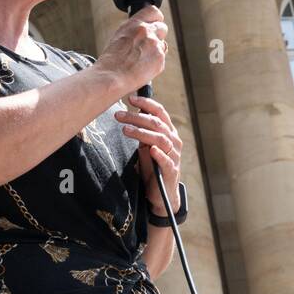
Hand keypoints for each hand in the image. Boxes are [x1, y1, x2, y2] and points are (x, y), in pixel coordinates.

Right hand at [94, 4, 168, 94]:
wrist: (111, 78)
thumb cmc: (111, 61)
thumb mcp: (119, 36)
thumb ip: (134, 30)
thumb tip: (144, 29)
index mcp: (134, 24)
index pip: (153, 11)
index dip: (155, 18)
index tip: (154, 23)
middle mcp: (146, 31)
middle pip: (162, 27)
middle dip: (158, 35)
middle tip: (148, 46)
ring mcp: (155, 45)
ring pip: (163, 44)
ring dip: (156, 50)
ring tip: (141, 60)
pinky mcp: (160, 58)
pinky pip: (161, 58)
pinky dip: (155, 63)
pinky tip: (143, 67)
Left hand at [115, 94, 181, 217]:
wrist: (162, 194)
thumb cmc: (152, 167)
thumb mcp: (146, 147)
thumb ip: (143, 132)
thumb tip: (131, 114)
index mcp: (168, 132)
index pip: (160, 112)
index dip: (146, 104)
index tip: (130, 99)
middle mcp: (174, 140)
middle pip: (157, 123)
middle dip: (136, 117)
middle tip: (119, 115)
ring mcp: (174, 155)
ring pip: (160, 139)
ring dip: (141, 133)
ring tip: (125, 130)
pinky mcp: (171, 170)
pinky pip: (166, 160)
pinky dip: (159, 154)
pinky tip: (150, 150)